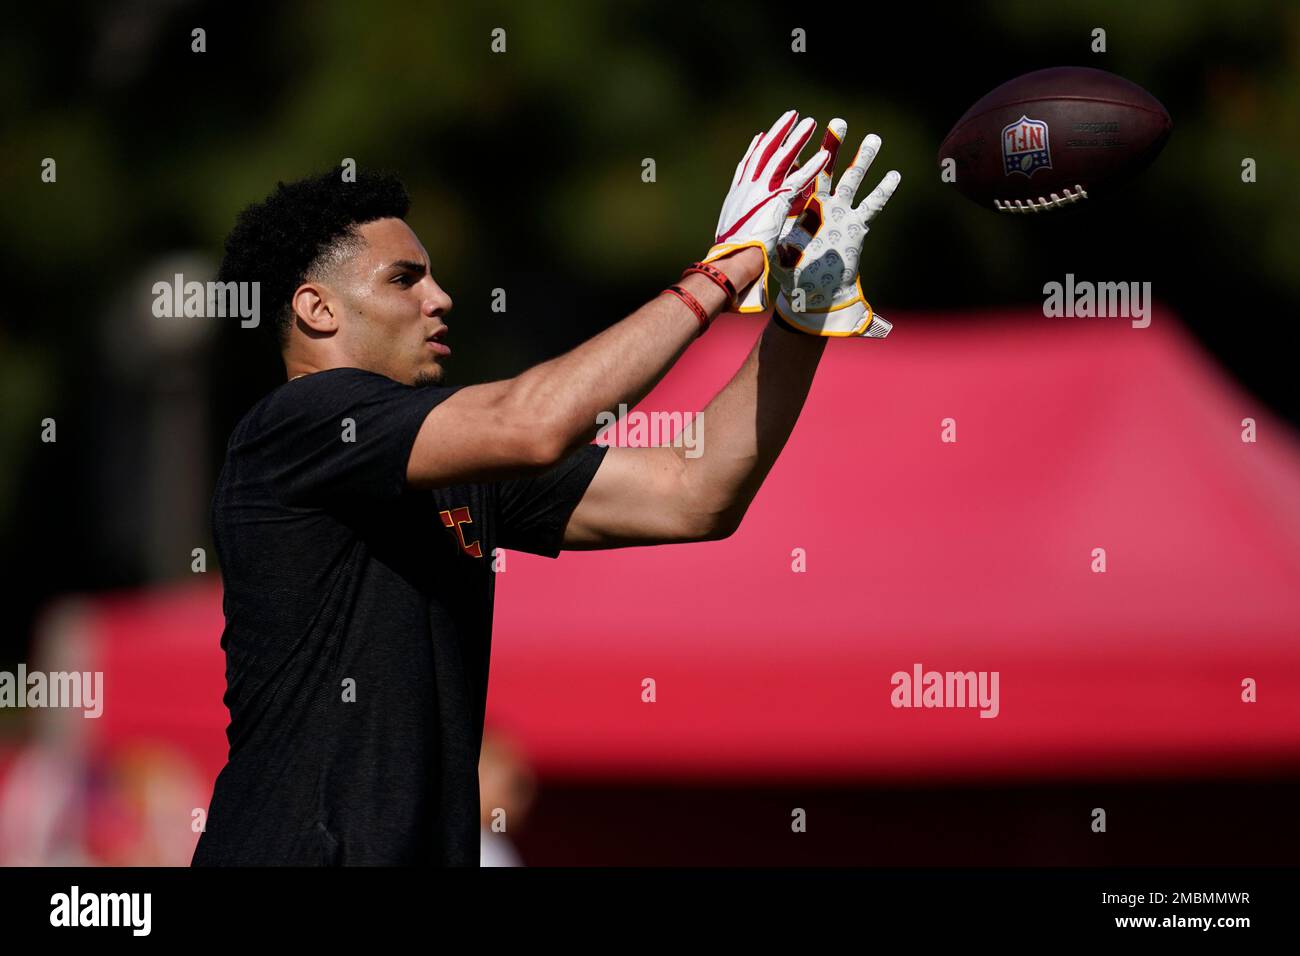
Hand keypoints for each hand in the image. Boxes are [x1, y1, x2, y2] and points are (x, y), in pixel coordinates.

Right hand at [703, 110, 829, 313]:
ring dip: (797, 140)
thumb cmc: (729, 257)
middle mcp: (746, 188)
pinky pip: (798, 180)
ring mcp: (760, 192)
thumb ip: (740, 225)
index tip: (763, 135)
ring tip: (810, 123)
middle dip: (779, 132)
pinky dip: (811, 168)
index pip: (747, 166)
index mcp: (736, 196)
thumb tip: (739, 231)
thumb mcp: (732, 236)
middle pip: (764, 152)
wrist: (731, 262)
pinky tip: (824, 156)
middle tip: (791, 116)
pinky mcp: (776, 201)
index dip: (756, 149)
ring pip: (781, 159)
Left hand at [771, 121, 900, 336]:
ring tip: (874, 138)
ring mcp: (840, 213)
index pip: (800, 178)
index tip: (801, 139)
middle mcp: (820, 205)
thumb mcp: (779, 259)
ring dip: (863, 160)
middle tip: (839, 122)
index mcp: (799, 209)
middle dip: (834, 147)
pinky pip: (872, 206)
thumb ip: (777, 246)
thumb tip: (773, 240)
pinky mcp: (857, 226)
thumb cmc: (793, 277)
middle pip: (827, 169)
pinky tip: (894, 175)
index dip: (802, 160)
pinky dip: (883, 191)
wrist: (815, 294)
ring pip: (853, 180)